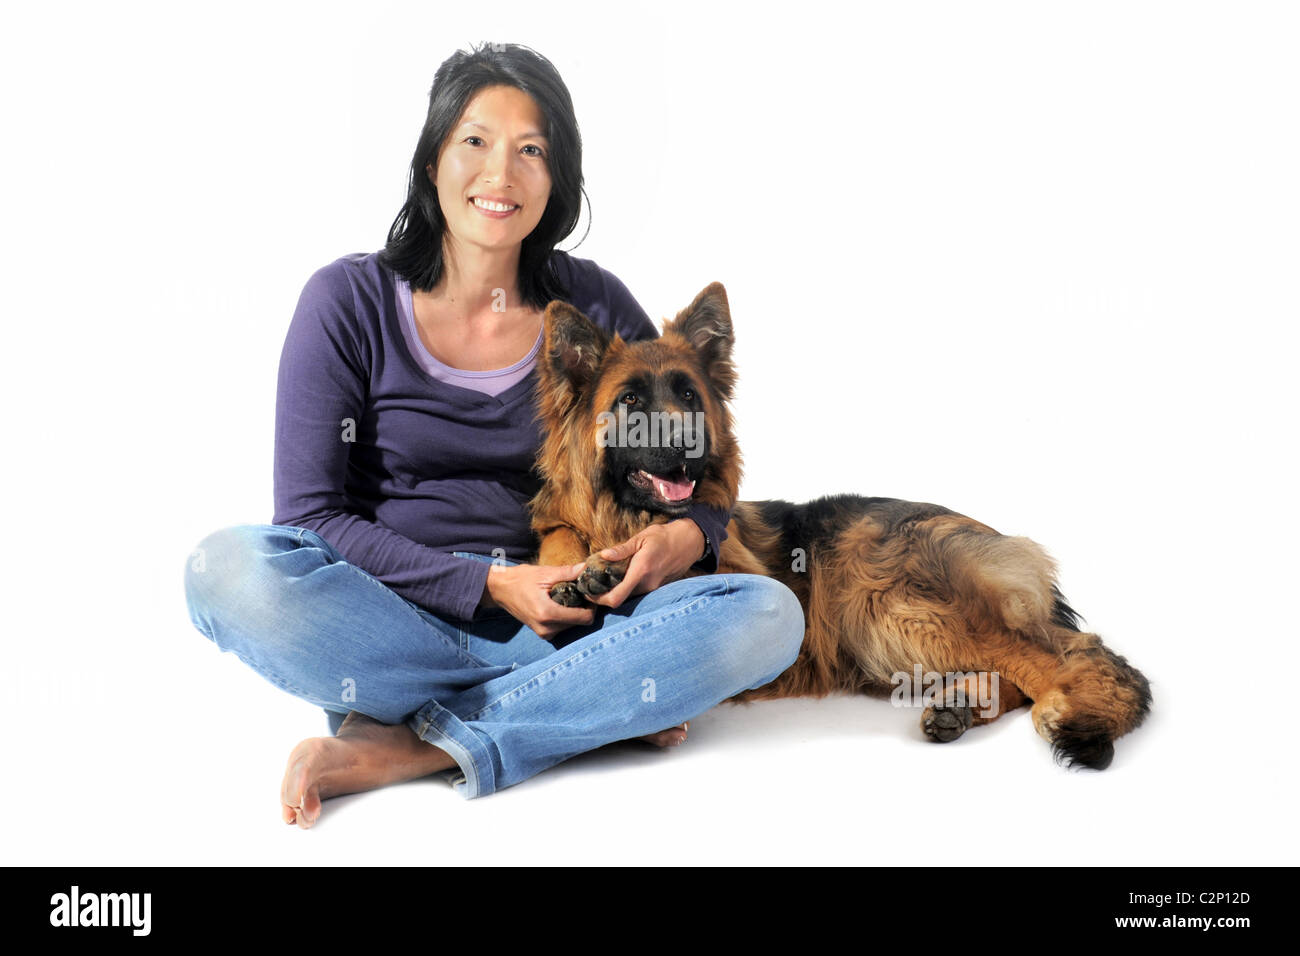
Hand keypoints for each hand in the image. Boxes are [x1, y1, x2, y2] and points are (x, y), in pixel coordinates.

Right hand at [482, 561, 595, 640]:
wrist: (500, 590)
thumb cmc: (520, 579)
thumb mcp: (544, 573)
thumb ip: (568, 573)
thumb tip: (587, 568)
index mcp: (548, 614)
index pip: (584, 618)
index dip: (592, 606)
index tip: (589, 593)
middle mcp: (547, 629)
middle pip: (580, 622)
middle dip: (584, 608)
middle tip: (580, 591)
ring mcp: (544, 634)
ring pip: (573, 626)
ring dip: (575, 612)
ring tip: (569, 596)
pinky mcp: (542, 634)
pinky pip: (563, 627)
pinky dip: (566, 616)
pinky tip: (560, 603)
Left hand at [584, 518, 705, 609]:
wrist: (688, 542)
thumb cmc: (664, 537)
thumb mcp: (641, 538)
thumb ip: (621, 549)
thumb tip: (603, 555)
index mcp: (640, 571)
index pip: (616, 597)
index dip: (598, 599)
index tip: (589, 591)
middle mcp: (647, 584)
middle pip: (619, 600)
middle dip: (603, 595)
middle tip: (592, 584)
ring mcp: (653, 588)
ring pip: (627, 597)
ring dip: (615, 591)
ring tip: (604, 579)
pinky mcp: (656, 588)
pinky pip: (636, 593)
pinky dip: (626, 588)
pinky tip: (621, 577)